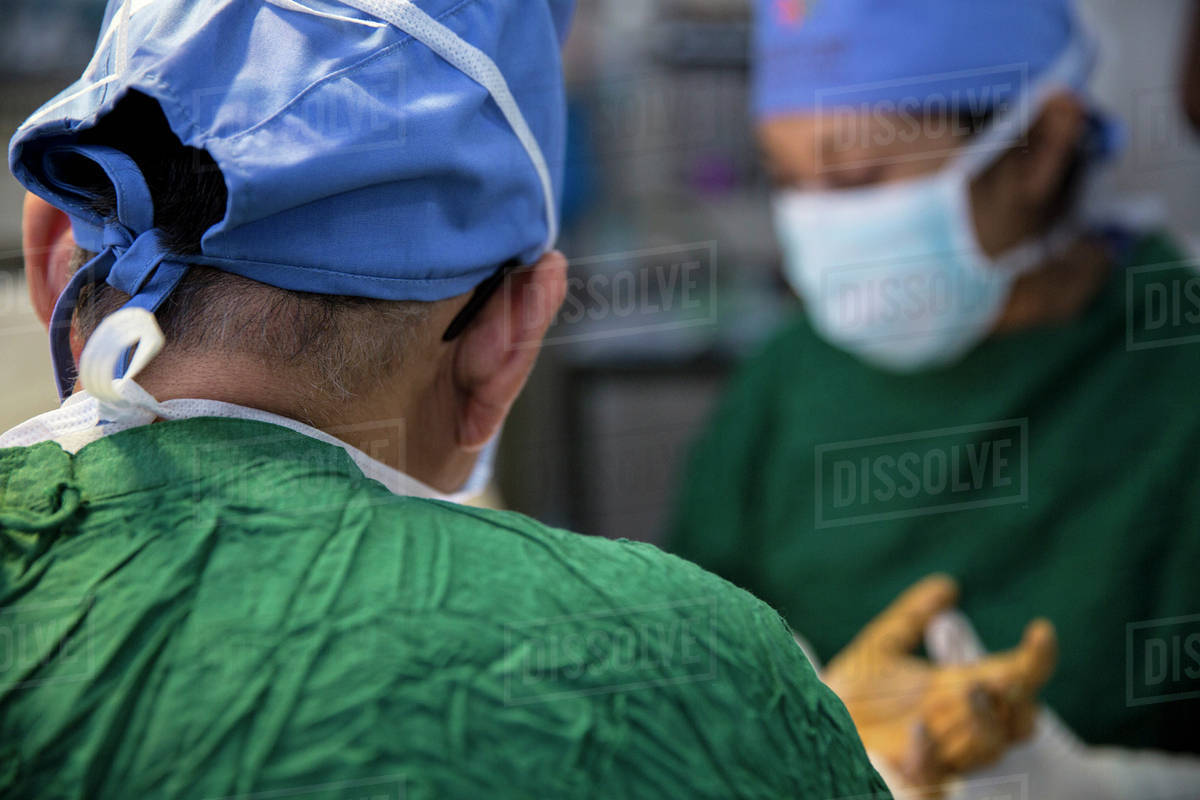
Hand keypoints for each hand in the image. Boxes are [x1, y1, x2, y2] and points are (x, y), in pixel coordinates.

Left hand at [822, 575, 1056, 793]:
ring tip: (969, 690)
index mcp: (959, 693)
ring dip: (982, 721)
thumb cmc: (854, 694)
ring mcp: (939, 754)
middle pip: (1018, 723)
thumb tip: (948, 584)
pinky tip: (919, 727)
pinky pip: (930, 774)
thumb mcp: (881, 648)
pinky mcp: (909, 776)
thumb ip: (911, 617)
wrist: (816, 728)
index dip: (1036, 660)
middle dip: (1018, 698)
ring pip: (986, 748)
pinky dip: (928, 752)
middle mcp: (958, 726)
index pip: (1016, 681)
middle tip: (1007, 674)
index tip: (1041, 630)